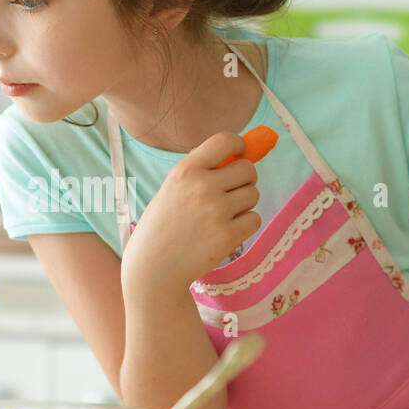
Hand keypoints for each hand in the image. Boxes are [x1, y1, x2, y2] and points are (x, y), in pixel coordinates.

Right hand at [120, 131, 260, 293]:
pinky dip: (245, 225)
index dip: (239, 145)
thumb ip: (200, 172)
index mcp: (185, 171)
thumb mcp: (171, 189)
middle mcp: (202, 187)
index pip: (225, 140)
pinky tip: (225, 231)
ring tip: (223, 216)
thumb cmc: (162, 227)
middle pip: (248, 169)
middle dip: (246, 179)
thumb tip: (238, 154)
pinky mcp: (228, 235)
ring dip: (245, 204)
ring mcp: (216, 211)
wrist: (153, 268)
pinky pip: (254, 219)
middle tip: (233, 192)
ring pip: (253, 195)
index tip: (241, 153)